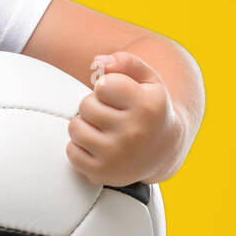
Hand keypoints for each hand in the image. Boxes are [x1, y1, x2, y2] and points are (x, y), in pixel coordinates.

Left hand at [65, 51, 181, 186]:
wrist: (163, 151)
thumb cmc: (149, 109)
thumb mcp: (148, 81)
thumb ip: (126, 62)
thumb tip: (98, 61)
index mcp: (147, 106)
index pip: (103, 84)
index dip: (106, 86)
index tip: (118, 95)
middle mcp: (134, 132)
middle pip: (86, 105)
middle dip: (94, 105)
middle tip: (112, 113)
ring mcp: (117, 155)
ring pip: (75, 128)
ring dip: (84, 125)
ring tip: (103, 129)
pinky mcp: (102, 173)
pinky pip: (71, 151)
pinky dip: (80, 147)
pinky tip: (99, 146)